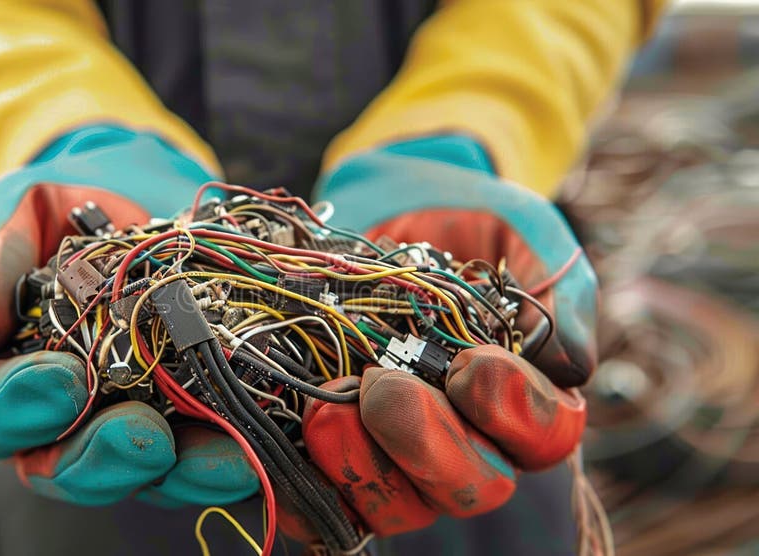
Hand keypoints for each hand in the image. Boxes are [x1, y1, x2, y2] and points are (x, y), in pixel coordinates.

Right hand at [0, 126, 258, 506]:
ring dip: (182, 470)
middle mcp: (56, 416)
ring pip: (143, 471)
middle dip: (104, 458)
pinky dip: (234, 453)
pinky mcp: (186, 416)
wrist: (133, 193)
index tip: (63, 378)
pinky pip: (206, 449)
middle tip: (143, 433)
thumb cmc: (60, 209)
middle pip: (63, 466)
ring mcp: (124, 419)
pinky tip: (259, 443)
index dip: (19, 408)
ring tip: (222, 453)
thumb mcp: (14, 216)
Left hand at [282, 138, 595, 538]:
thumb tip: (573, 365)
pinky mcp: (335, 446)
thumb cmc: (466, 220)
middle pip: (472, 489)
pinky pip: (324, 497)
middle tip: (385, 385)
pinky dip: (309, 475)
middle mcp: (467, 435)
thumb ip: (558, 288)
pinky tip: (299, 425)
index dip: (518, 414)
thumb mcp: (523, 233)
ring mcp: (397, 449)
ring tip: (330, 403)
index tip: (475, 363)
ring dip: (364, 464)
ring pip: (398, 506)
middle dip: (431, 446)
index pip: (546, 440)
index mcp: (523, 396)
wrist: (385, 198)